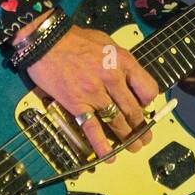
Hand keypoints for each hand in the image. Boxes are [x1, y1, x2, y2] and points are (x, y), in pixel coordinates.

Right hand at [15, 22, 159, 161]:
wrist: (45, 40)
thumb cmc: (75, 39)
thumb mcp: (107, 42)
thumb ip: (120, 61)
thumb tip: (130, 80)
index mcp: (123, 61)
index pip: (148, 89)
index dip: (149, 102)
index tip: (145, 108)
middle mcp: (112, 78)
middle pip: (133, 109)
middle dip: (141, 127)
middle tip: (145, 137)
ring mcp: (94, 92)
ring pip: (117, 121)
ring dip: (127, 138)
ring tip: (134, 147)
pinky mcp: (76, 103)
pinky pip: (92, 128)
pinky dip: (101, 145)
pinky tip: (108, 156)